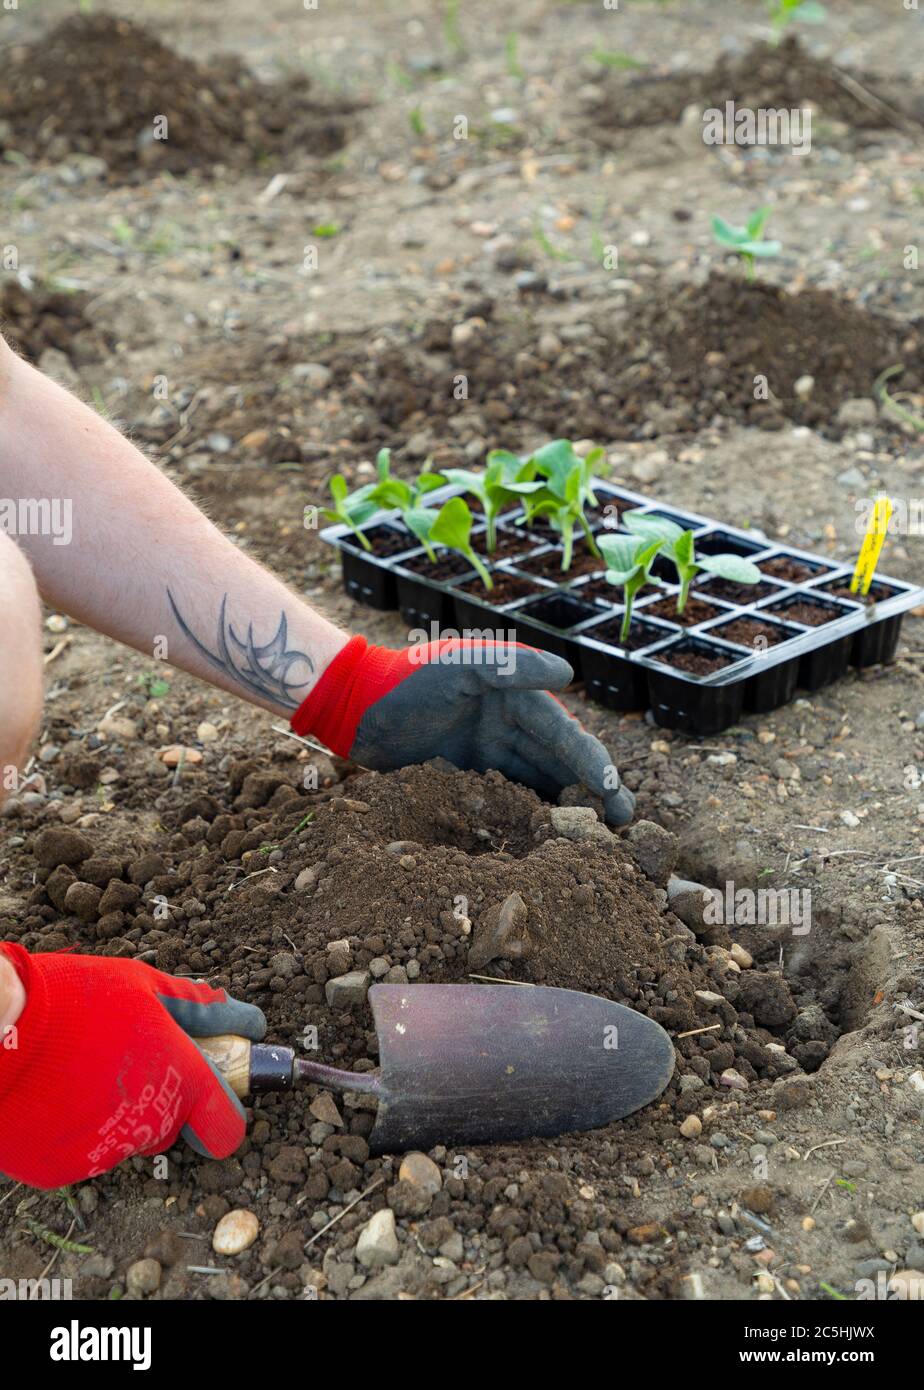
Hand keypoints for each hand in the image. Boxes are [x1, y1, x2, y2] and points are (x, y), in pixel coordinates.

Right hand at [0, 945, 265, 1188]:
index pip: (226, 1130)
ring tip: (80, 1069)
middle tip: (125, 1060)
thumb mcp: (144, 985)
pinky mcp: (61, 1170)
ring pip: (125, 1139)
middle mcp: (150, 1125)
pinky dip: (73, 1129)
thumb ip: (200, 1008)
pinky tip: (55, 1093)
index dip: (222, 1114)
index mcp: (181, 1081)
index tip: (210, 1095)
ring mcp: (105, 1153)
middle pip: (170, 1127)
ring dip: (114, 1112)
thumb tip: (247, 1020)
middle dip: (159, 1099)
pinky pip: (81, 1151)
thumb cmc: (72, 1000)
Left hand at [291, 635, 634, 824]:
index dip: (594, 765)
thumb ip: (513, 666)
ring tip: (597, 841)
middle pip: (561, 764)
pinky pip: (507, 801)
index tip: (616, 793)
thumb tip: (568, 673)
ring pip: (539, 785)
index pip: (565, 736)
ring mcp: (490, 754)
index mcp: (518, 699)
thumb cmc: (409, 680)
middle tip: (625, 826)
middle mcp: (510, 727)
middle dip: (594, 793)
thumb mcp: (463, 665)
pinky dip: (530, 818)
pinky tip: (550, 842)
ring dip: (568, 809)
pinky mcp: (469, 779)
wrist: (357, 708)